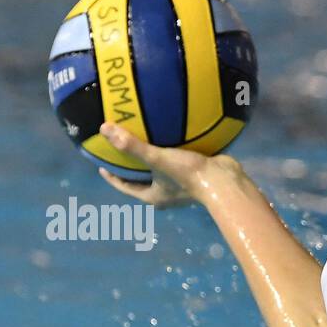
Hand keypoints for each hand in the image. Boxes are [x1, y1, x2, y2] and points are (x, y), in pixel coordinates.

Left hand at [96, 122, 235, 207]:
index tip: (102, 165)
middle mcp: (166, 195)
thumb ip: (132, 146)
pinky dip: (170, 153)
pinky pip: (176, 164)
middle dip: (131, 169)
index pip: (125, 187)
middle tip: (121, 152)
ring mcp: (181, 187)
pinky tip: (170, 137)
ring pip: (159, 173)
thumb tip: (104, 129)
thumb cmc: (187, 175)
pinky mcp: (194, 177)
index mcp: (153, 196)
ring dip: (152, 161)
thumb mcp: (156, 159)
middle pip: (141, 181)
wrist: (224, 181)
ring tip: (144, 142)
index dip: (112, 177)